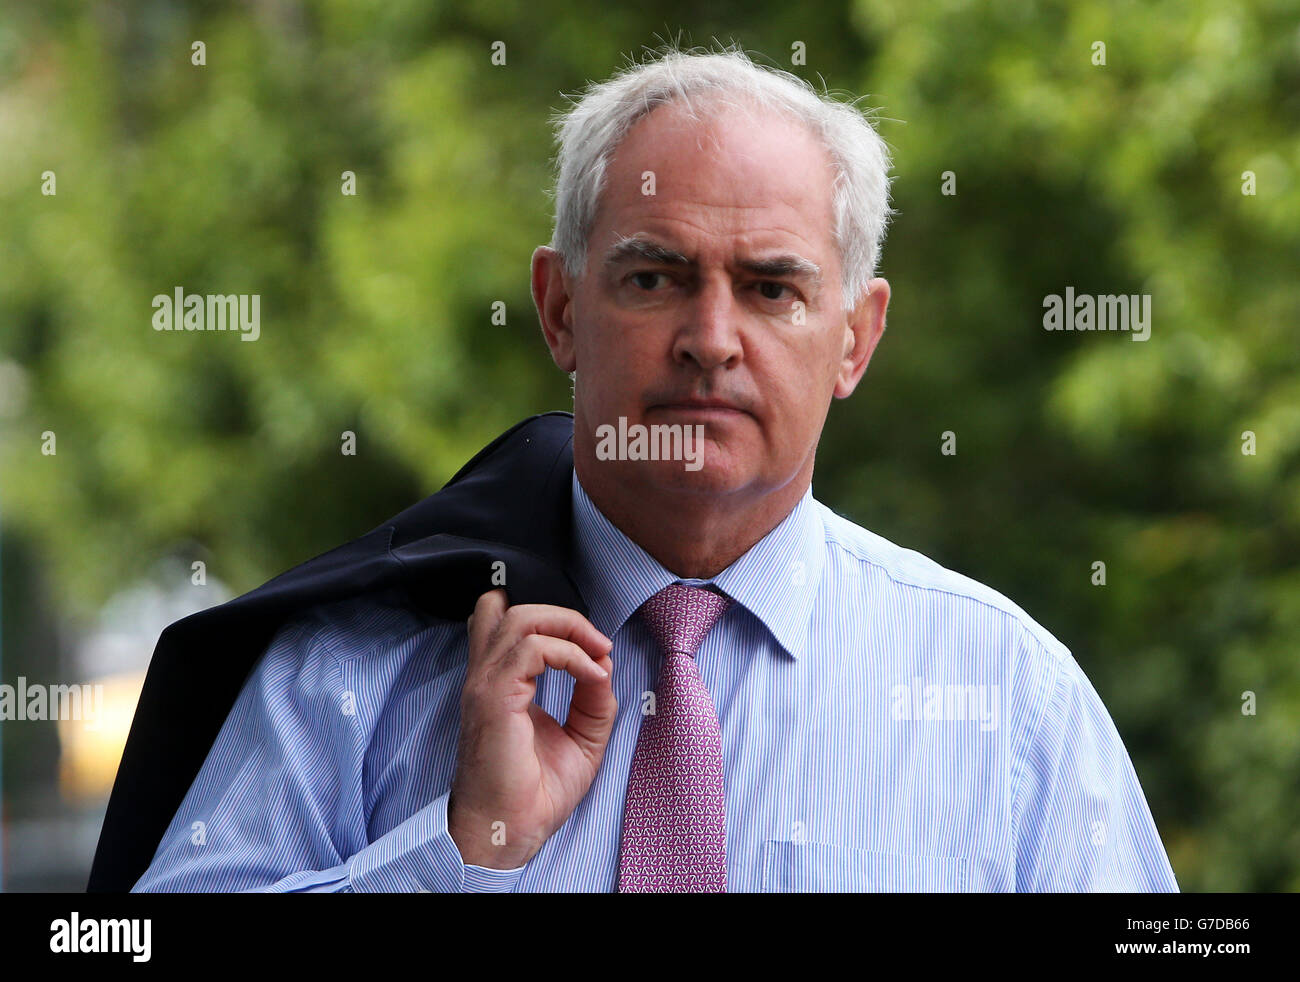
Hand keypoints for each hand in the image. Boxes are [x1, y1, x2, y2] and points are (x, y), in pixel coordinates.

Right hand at [447, 589, 616, 868]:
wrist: (510, 831)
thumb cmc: (534, 794)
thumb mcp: (581, 738)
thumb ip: (594, 698)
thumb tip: (604, 661)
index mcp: (499, 683)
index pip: (509, 623)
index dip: (556, 622)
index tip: (595, 650)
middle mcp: (487, 678)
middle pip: (517, 610)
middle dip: (567, 618)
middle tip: (599, 643)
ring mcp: (486, 684)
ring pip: (522, 619)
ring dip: (569, 628)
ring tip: (597, 652)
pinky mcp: (494, 697)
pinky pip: (532, 650)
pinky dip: (570, 655)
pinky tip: (591, 676)